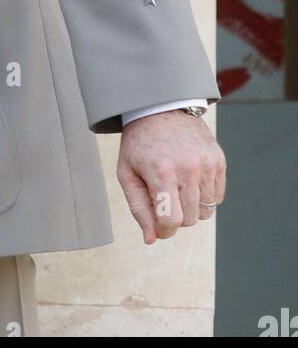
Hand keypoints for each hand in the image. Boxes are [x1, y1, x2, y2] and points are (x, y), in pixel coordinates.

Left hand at [117, 110, 225, 243]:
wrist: (160, 108)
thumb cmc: (139, 144)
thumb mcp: (127, 173)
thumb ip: (139, 208)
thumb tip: (152, 239)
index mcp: (161, 172)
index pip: (172, 221)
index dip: (164, 230)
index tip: (158, 224)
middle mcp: (188, 168)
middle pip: (190, 220)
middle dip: (176, 217)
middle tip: (164, 198)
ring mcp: (206, 163)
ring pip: (206, 212)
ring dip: (191, 208)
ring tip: (177, 187)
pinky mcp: (219, 160)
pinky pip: (217, 197)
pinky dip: (204, 197)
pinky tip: (190, 180)